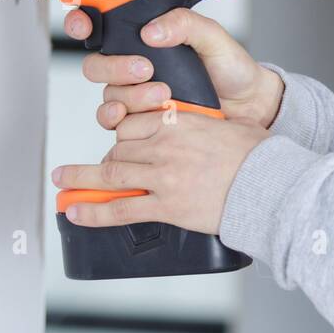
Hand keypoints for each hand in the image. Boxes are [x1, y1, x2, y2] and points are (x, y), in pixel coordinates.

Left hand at [52, 107, 271, 234]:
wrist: (270, 186)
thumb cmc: (259, 158)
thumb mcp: (230, 127)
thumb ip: (205, 126)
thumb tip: (203, 131)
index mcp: (179, 121)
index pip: (135, 123)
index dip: (124, 135)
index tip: (122, 143)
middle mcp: (165, 145)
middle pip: (120, 149)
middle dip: (108, 160)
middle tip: (99, 171)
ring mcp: (163, 176)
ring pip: (110, 175)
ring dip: (82, 180)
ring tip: (63, 182)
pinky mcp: (166, 205)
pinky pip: (119, 208)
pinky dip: (92, 211)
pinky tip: (74, 210)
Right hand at [64, 7, 285, 130]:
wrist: (249, 105)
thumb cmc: (231, 69)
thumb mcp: (213, 37)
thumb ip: (185, 24)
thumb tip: (152, 31)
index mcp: (146, 38)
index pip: (102, 27)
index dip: (81, 22)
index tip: (83, 24)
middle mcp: (134, 66)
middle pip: (97, 65)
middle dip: (114, 67)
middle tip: (145, 69)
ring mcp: (136, 95)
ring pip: (108, 96)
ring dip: (130, 96)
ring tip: (163, 95)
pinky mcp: (142, 123)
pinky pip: (117, 124)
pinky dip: (125, 122)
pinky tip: (147, 117)